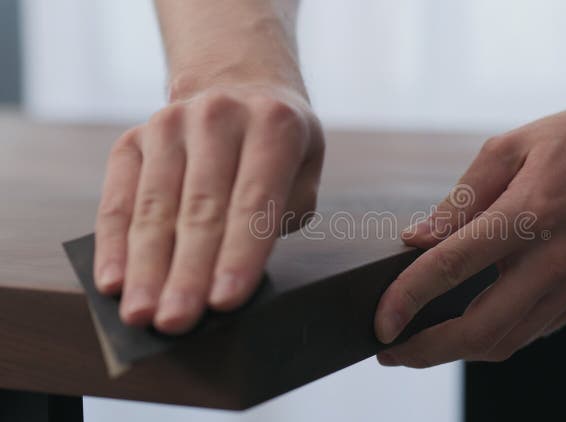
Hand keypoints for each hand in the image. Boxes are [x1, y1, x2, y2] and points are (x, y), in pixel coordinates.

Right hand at [93, 84, 323, 333]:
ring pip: (155, 207)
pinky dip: (114, 244)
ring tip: (141, 314)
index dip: (239, 254)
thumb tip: (232, 270)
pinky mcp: (133, 140)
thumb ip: (280, 215)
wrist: (240, 85)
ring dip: (147, 267)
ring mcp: (168, 124)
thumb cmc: (277, 147)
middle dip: (188, 272)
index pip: (254, 201)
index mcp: (274, 125)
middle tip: (176, 322)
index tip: (224, 302)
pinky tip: (113, 283)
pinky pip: (119, 199)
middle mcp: (218, 117)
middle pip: (200, 208)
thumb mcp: (304, 170)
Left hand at [373, 104, 565, 366]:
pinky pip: (527, 332)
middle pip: (480, 329)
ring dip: (454, 352)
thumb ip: (462, 198)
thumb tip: (418, 238)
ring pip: (504, 342)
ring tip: (417, 345)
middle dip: (425, 351)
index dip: (408, 297)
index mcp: (532, 211)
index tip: (379, 320)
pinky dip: (489, 339)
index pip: (454, 265)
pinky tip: (464, 328)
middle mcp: (555, 260)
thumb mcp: (513, 147)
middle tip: (388, 351)